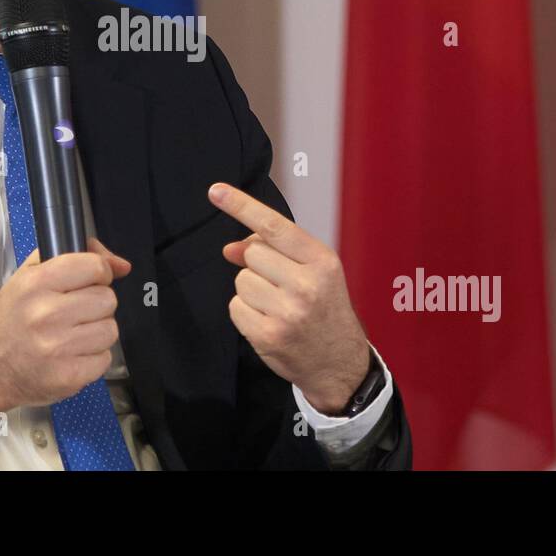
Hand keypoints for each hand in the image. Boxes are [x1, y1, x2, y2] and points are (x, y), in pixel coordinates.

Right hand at [0, 236, 130, 422]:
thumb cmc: (10, 319)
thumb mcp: (29, 276)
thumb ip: (75, 258)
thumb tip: (122, 265)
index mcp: (36, 284)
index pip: (94, 267)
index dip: (99, 273)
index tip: (90, 281)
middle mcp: (46, 314)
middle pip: (107, 299)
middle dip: (96, 305)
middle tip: (76, 313)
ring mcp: (58, 349)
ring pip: (110, 330)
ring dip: (97, 332)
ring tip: (73, 335)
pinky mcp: (68, 377)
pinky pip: (105, 359)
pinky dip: (93, 358)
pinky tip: (72, 355)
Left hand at [208, 182, 372, 415]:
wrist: (340, 364)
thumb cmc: (325, 310)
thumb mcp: (315, 272)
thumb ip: (276, 252)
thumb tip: (230, 248)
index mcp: (322, 261)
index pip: (273, 226)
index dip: (241, 206)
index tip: (216, 191)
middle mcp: (306, 285)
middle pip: (252, 253)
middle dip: (256, 264)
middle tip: (279, 284)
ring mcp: (287, 312)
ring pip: (241, 280)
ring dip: (251, 290)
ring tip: (276, 305)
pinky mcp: (268, 336)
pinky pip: (235, 307)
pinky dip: (245, 312)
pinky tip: (267, 321)